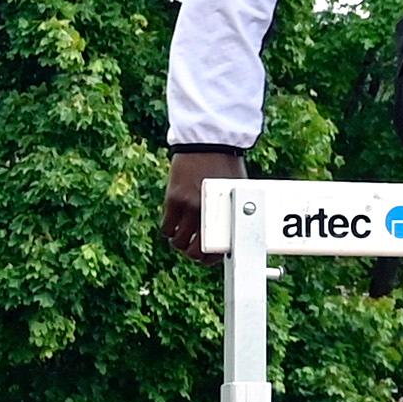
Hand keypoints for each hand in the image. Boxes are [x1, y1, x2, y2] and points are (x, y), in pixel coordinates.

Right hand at [161, 149, 245, 263]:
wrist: (210, 142)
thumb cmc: (228, 165)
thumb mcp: (236, 192)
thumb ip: (230, 213)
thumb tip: (232, 234)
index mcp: (225, 213)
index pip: (216, 250)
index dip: (211, 259)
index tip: (208, 258)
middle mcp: (208, 213)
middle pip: (194, 251)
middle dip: (193, 254)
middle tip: (193, 249)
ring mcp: (189, 206)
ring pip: (178, 242)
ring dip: (179, 242)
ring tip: (182, 236)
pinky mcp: (173, 198)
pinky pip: (166, 227)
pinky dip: (168, 230)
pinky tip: (173, 224)